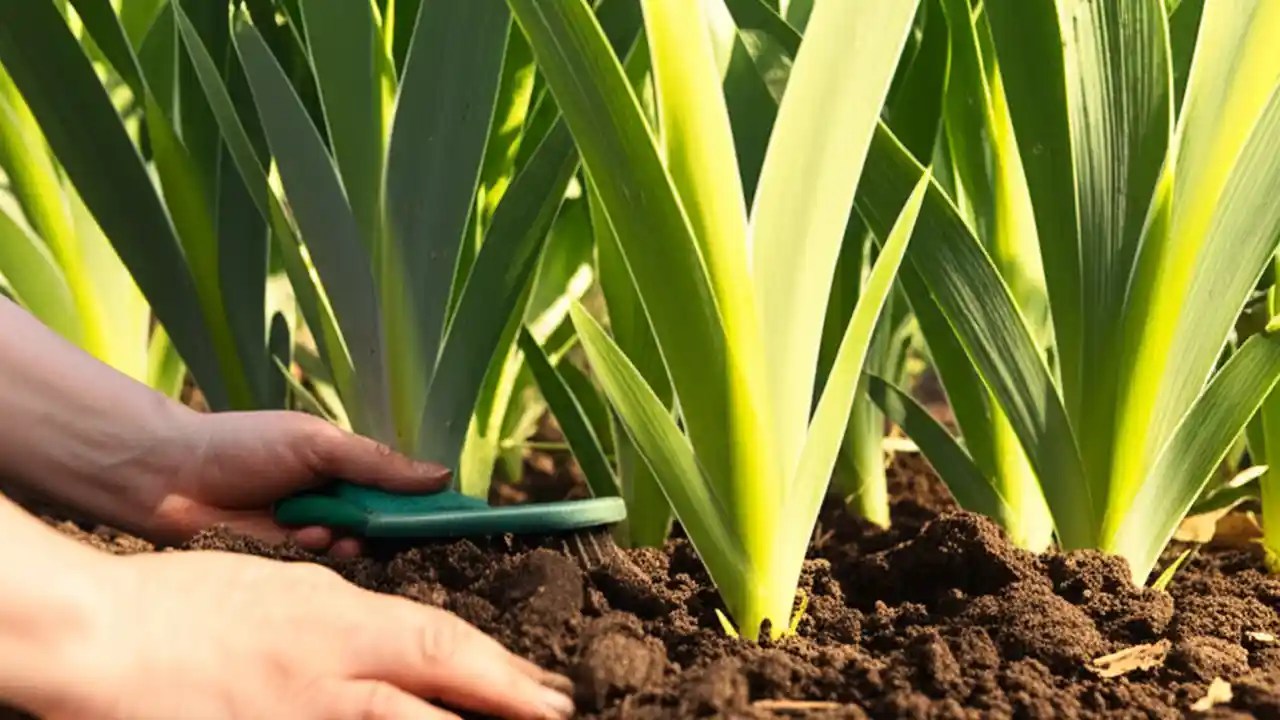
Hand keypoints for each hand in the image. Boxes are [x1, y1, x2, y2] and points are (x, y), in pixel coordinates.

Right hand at [42, 551, 575, 719]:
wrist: (107, 637)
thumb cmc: (192, 602)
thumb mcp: (287, 585)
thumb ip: (351, 612)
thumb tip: (402, 637)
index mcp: (341, 616)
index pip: (443, 642)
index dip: (502, 669)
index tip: (545, 688)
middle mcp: (333, 666)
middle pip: (438, 683)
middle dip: (508, 701)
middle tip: (557, 715)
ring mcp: (300, 713)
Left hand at [141, 411, 449, 556]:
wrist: (169, 477)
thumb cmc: (241, 445)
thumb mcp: (317, 443)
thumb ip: (378, 464)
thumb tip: (442, 476)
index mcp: (350, 470)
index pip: (407, 493)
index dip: (433, 506)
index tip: (462, 518)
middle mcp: (340, 506)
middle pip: (391, 529)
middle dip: (389, 528)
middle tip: (376, 521)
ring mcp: (316, 537)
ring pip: (361, 553)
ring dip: (349, 540)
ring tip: (321, 523)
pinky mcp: (290, 567)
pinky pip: (326, 571)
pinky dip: (318, 553)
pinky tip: (299, 533)